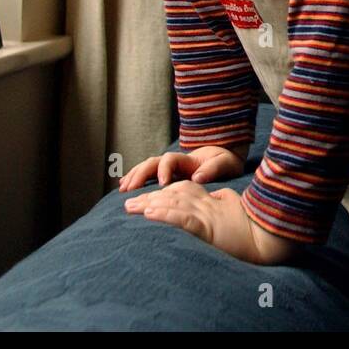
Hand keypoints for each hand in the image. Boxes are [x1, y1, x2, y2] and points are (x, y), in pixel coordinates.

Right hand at [118, 143, 247, 192]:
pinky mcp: (167, 176)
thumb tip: (198, 176)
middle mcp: (175, 162)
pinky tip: (124, 186)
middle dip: (140, 174)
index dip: (164, 170)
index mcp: (187, 159)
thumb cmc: (226, 163)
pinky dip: (135, 179)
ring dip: (134, 176)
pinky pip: (147, 175)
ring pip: (146, 168)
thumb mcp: (226, 164)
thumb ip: (213, 169)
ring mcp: (169, 168)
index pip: (170, 160)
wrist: (226, 160)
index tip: (162, 184)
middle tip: (130, 188)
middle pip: (152, 163)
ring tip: (122, 188)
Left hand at [123, 181, 298, 264]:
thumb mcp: (234, 208)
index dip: (162, 193)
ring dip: (149, 205)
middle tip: (127, 203)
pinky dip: (165, 215)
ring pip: (173, 204)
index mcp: (212, 201)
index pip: (182, 191)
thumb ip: (222, 200)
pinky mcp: (209, 227)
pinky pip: (183, 219)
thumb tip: (216, 196)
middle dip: (148, 198)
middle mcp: (207, 205)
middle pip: (172, 195)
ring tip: (130, 207)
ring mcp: (208, 214)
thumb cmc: (255, 226)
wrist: (269, 237)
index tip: (145, 199)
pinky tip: (150, 214)